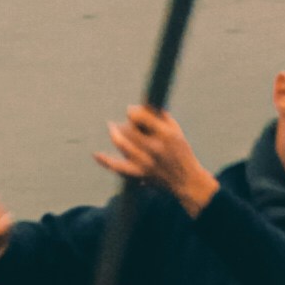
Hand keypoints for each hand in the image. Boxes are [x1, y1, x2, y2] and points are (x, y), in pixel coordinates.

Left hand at [96, 105, 217, 214]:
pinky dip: (106, 161)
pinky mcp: (140, 175)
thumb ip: (158, 115)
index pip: (137, 115)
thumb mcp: (175, 130)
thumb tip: (140, 102)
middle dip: (127, 124)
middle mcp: (154, 149)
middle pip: (127, 128)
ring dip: (116, 133)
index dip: (133, 112)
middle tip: (130, 125)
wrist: (187, 182)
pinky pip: (119, 168)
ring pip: (121, 143)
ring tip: (115, 129)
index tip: (133, 113)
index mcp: (164, 135)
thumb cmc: (181, 152)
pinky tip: (96, 155)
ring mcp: (145, 164)